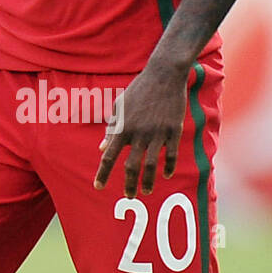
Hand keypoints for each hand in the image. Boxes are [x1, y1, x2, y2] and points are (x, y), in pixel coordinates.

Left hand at [94, 62, 188, 196]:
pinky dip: (168, 167)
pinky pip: (170, 154)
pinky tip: (166, 175)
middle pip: (131, 166)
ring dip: (148, 182)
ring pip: (151, 165)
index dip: (102, 174)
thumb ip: (111, 127)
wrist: (164, 75)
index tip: (98, 187)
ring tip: (146, 191)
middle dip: (129, 185)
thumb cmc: (139, 89)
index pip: (109, 156)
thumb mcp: (120, 106)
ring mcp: (157, 133)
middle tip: (128, 197)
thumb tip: (102, 147)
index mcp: (122, 127)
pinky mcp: (173, 130)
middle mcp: (138, 133)